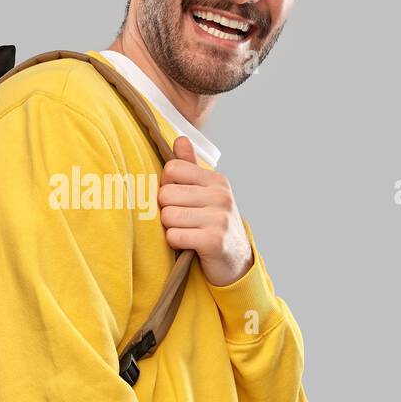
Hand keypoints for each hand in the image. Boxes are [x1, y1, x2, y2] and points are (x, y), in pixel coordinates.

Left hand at [158, 136, 253, 286]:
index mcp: (217, 180)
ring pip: (167, 216)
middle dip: (166, 210)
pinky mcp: (214, 241)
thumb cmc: (213, 224)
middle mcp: (221, 195)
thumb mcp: (206, 193)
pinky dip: (175, 243)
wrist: (235, 262)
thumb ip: (190, 167)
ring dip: (170, 229)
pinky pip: (174, 236)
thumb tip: (180, 139)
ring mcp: (220, 218)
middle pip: (165, 194)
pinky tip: (188, 245)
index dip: (167, 186)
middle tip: (182, 220)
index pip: (172, 169)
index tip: (178, 199)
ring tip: (187, 232)